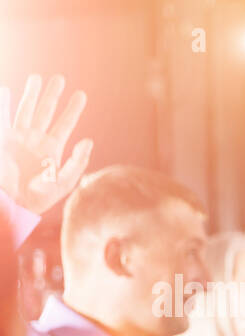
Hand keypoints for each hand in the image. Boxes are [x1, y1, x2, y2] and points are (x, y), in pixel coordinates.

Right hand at [0, 75, 92, 214]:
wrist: (14, 203)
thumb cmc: (40, 196)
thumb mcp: (64, 181)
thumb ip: (78, 162)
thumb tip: (89, 140)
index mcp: (52, 148)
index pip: (65, 124)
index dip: (73, 109)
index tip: (81, 94)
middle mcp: (35, 139)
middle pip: (46, 112)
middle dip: (52, 95)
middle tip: (59, 78)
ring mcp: (18, 138)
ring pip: (26, 110)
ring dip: (31, 93)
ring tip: (37, 77)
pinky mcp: (3, 139)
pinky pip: (2, 118)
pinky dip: (3, 104)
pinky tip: (6, 90)